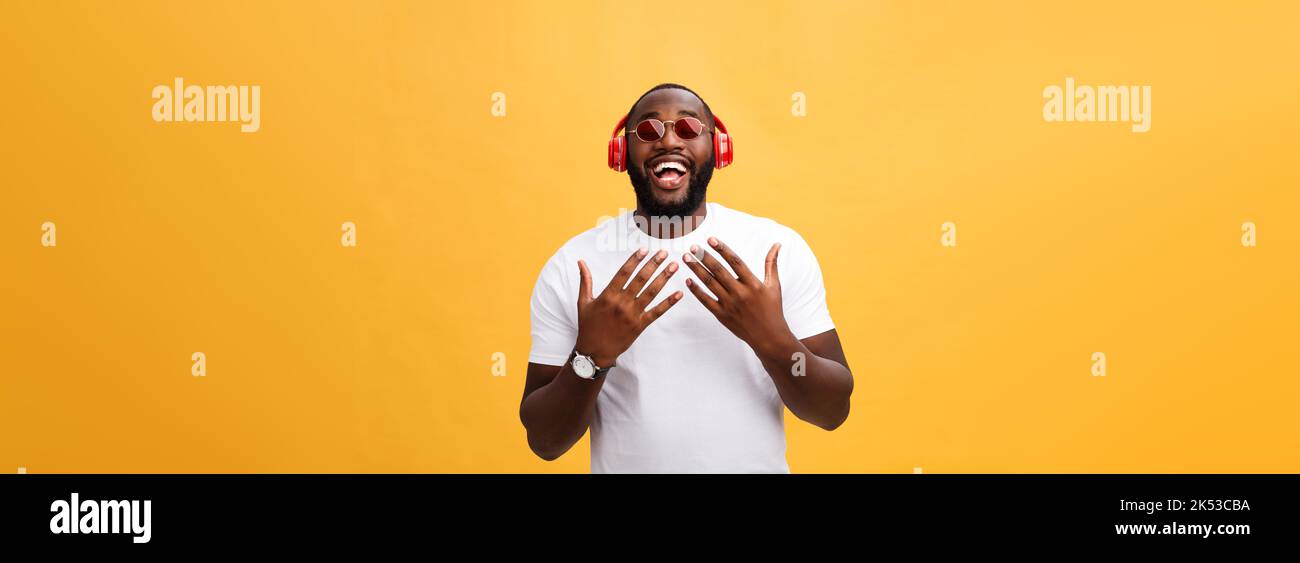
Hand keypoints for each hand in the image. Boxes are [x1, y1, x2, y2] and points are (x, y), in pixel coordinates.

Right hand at [574, 248, 681, 367]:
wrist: (594, 351)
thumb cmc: (588, 325)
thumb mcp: (583, 302)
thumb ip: (585, 280)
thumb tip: (581, 262)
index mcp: (608, 295)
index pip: (624, 273)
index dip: (635, 260)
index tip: (644, 250)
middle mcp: (621, 303)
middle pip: (640, 279)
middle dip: (653, 264)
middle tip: (664, 253)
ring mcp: (632, 315)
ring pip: (651, 292)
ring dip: (664, 278)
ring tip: (674, 266)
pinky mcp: (640, 325)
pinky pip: (657, 312)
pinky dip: (669, 303)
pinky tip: (679, 293)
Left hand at [682, 238, 795, 357]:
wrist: (769, 337)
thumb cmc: (773, 309)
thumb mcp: (774, 285)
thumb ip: (772, 263)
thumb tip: (777, 244)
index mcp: (753, 284)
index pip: (735, 262)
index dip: (722, 249)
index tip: (710, 239)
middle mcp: (740, 293)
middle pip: (719, 271)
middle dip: (704, 257)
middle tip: (692, 246)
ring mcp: (730, 305)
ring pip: (709, 283)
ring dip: (696, 269)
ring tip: (686, 258)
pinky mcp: (722, 315)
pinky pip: (706, 300)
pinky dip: (696, 290)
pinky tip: (688, 280)